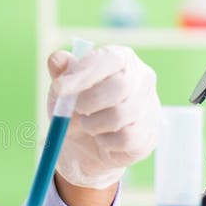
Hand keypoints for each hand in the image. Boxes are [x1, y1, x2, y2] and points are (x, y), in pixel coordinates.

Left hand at [47, 45, 158, 189]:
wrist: (84, 146)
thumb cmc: (76, 109)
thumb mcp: (64, 89)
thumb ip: (60, 72)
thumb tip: (56, 58)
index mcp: (122, 59)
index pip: (109, 59)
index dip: (83, 73)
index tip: (58, 87)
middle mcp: (142, 79)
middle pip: (121, 86)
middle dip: (89, 100)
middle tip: (76, 109)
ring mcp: (149, 108)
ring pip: (120, 115)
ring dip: (93, 124)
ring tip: (87, 125)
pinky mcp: (148, 135)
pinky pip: (125, 139)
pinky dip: (105, 142)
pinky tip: (101, 139)